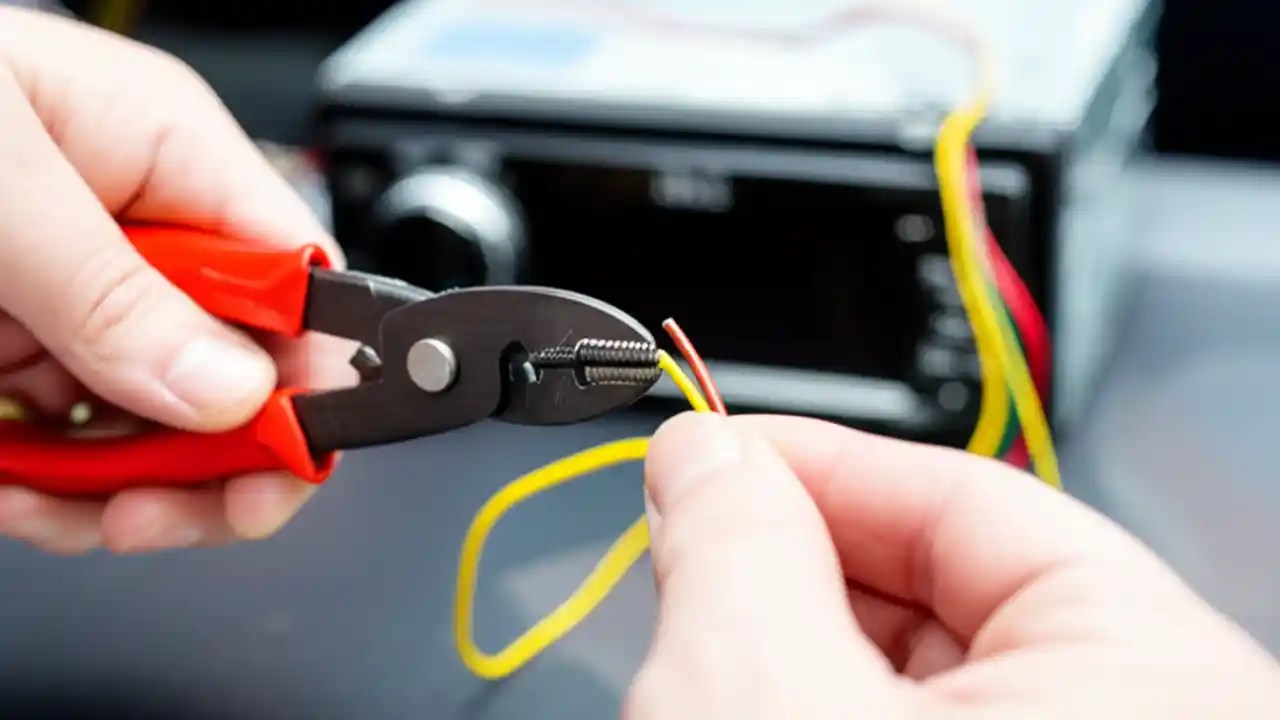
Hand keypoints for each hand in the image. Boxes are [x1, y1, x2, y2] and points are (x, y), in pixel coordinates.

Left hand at [0, 8, 354, 553]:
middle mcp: (132, 232)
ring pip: (152, 423)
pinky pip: (64, 442)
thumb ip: (109, 288)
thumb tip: (223, 385)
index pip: (291, 276)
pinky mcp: (10, 347)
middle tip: (180, 508)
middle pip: (235, 368)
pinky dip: (50, 490)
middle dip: (218, 454)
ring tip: (79, 512)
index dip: (307, 370)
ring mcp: (69, 297)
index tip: (284, 449)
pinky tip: (25, 497)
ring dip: (126, 487)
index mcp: (165, 158)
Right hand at [628, 412, 1279, 717]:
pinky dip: (839, 709)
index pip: (968, 499)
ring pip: (934, 677)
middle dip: (800, 562)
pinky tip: (766, 711)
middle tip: (692, 548)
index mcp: (1157, 680)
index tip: (711, 451)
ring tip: (714, 659)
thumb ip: (732, 538)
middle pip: (951, 586)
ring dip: (811, 648)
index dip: (814, 459)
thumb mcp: (757, 689)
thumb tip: (703, 454)